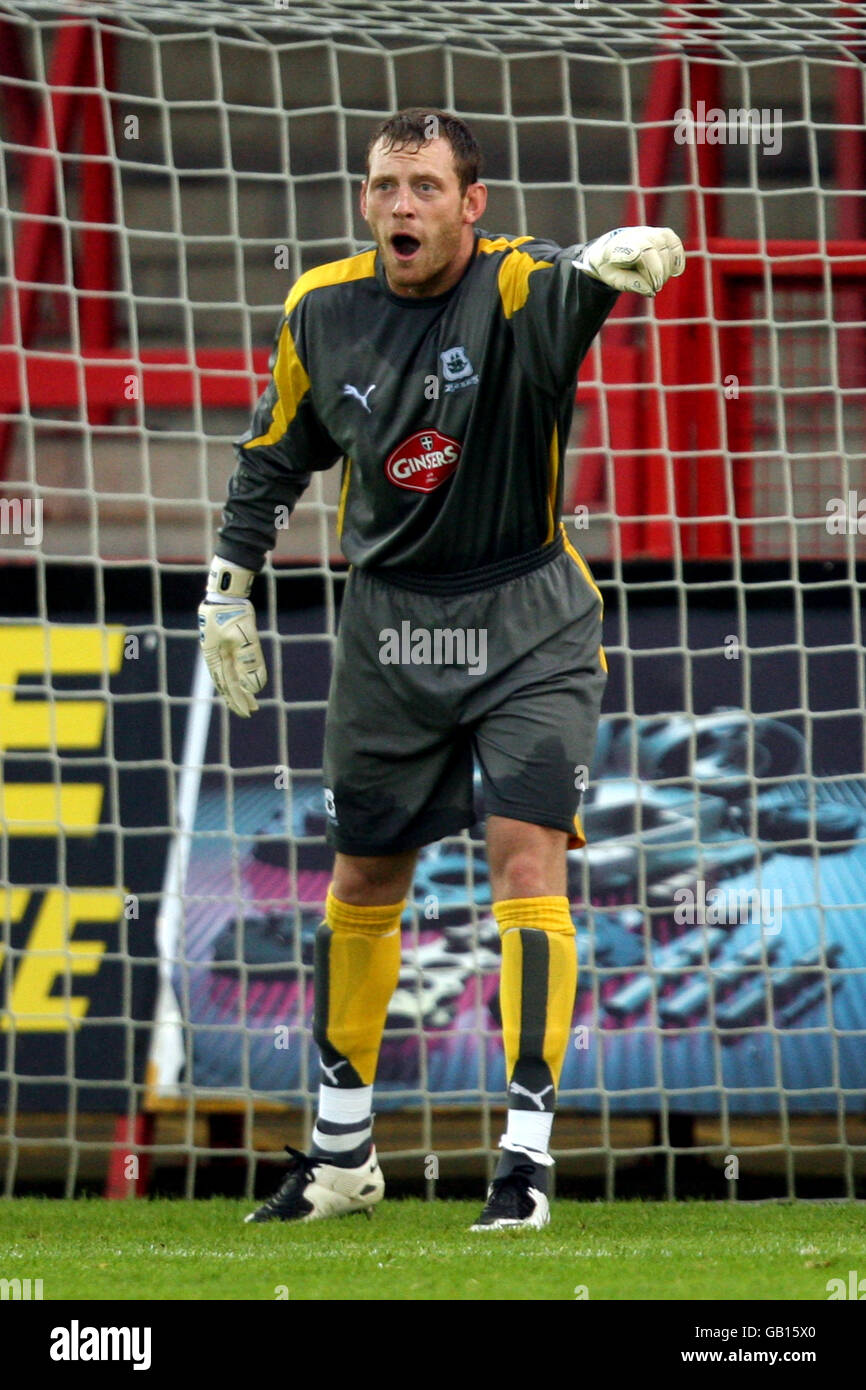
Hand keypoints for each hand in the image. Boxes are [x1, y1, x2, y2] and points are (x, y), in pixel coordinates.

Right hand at [198, 557, 266, 716]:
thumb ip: (249, 659)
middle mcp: (217, 656)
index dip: (237, 699)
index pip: (227, 684)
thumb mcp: (243, 635)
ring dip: (242, 689)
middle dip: (238, 698)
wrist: (226, 593)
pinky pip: (236, 664)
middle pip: (227, 682)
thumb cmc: (231, 613)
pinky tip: (250, 681)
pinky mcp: (229, 643)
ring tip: (252, 702)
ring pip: (232, 675)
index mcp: (215, 656)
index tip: (247, 712)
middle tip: (250, 712)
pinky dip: (243, 675)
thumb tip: (254, 685)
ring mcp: (222, 650)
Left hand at [575, 226, 684, 296]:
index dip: (634, 256)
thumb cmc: (615, 267)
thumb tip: (650, 291)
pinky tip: (671, 272)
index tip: (637, 260)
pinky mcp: (666, 234)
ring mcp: (652, 233)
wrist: (617, 246)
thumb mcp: (614, 279)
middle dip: (655, 276)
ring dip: (665, 273)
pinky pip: (677, 248)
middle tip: (655, 288)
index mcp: (617, 248)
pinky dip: (676, 264)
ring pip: (666, 253)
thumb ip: (630, 284)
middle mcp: (636, 236)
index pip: (628, 250)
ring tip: (657, 280)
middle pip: (651, 255)